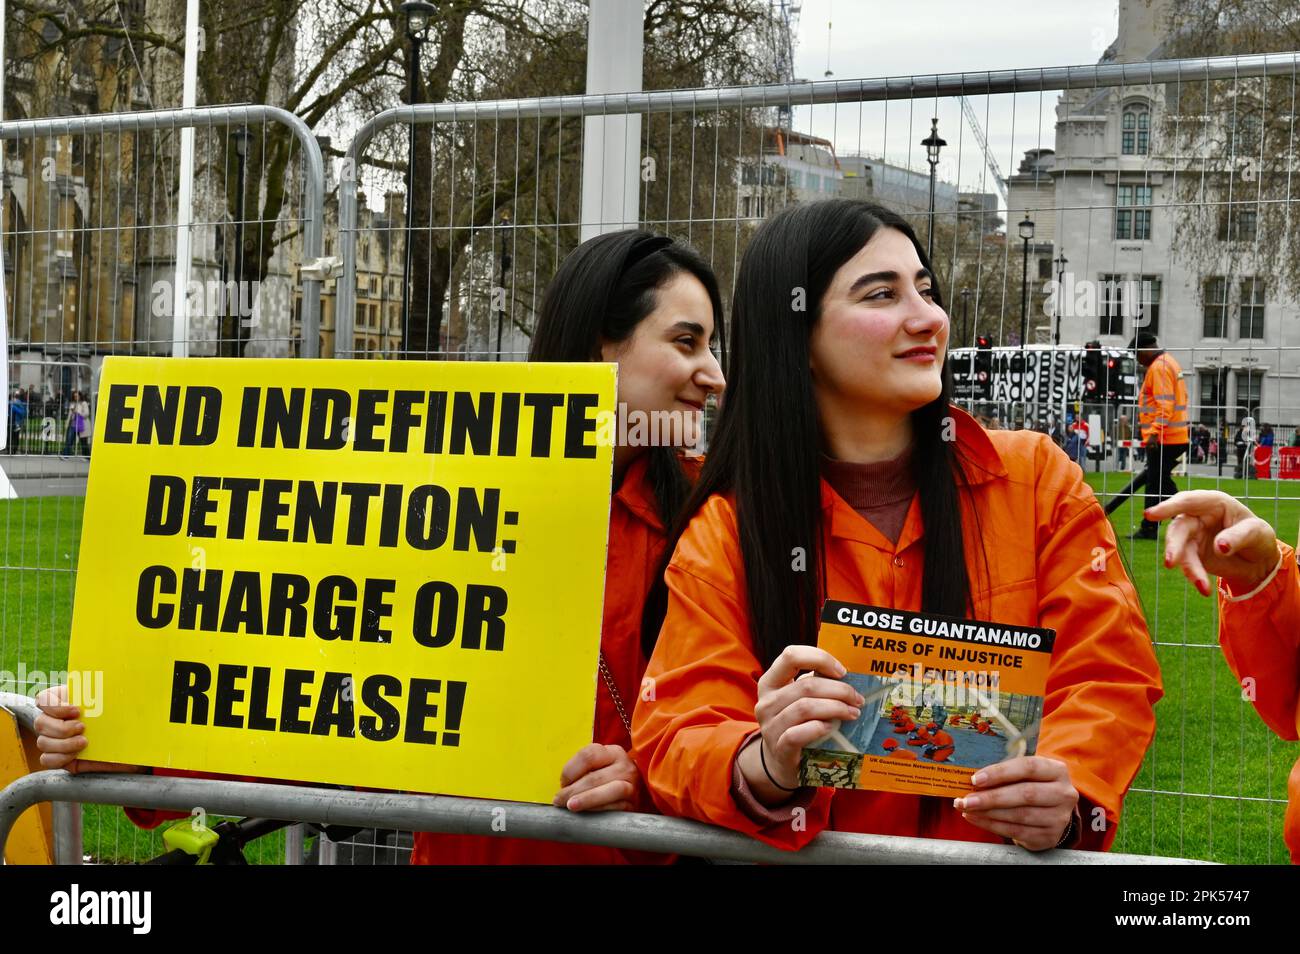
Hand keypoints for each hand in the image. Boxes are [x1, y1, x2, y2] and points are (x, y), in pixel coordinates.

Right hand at [33, 685, 143, 773]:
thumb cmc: (122, 717)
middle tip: (83, 727)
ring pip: (43, 742)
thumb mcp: (116, 701)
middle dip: (61, 727)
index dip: (53, 705)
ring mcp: (55, 739)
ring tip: (84, 742)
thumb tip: (115, 678)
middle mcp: (56, 720)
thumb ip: (109, 690)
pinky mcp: (59, 757)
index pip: (43, 699)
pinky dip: (60, 757)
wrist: (130, 744)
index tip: (77, 709)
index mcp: (65, 702)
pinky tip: (76, 754)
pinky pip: (47, 759)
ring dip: (63, 744)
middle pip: (40, 722)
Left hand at [553, 743, 638, 811]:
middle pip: (595, 776)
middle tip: (559, 801)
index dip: (570, 770)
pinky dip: (599, 810)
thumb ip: (582, 771)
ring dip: (587, 799)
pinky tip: (587, 814)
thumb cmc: (607, 779)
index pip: (588, 755)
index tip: (562, 783)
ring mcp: (631, 785)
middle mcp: (624, 766)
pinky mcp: (633, 804)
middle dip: (573, 790)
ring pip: (611, 790)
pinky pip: (616, 807)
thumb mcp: (597, 767)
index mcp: (612, 752)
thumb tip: (562, 788)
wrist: (633, 791)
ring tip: (571, 806)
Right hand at [744, 646, 862, 799]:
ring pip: (805, 708)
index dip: (820, 658)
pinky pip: (798, 734)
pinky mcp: (779, 748)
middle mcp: (766, 702)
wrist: (781, 762)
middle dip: (839, 690)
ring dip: (835, 708)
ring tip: (852, 713)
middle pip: (806, 685)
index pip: (791, 656)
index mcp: (770, 682)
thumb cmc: (796, 724)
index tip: (842, 671)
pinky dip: (819, 728)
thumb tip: (846, 675)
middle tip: (857, 699)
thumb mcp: (798, 699)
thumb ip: (815, 684)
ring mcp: (770, 726)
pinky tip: (831, 728)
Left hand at [953, 756, 1077, 850]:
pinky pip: (1017, 832)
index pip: (1028, 767)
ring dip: (988, 813)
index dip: (1000, 772)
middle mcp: (1064, 794)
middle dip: (991, 797)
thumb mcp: (1024, 774)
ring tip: (967, 808)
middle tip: (966, 800)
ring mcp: (1059, 818)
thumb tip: (972, 780)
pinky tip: (976, 818)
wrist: (1051, 811)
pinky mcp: (1049, 836)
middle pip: (1025, 794)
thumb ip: (1003, 774)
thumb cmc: (1030, 785)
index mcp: (1057, 770)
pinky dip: (992, 825)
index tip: (975, 779)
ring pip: (1019, 815)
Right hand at [1144, 491, 1278, 595]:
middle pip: (1179, 528)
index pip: (1188, 502)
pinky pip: (1187, 564)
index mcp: (1212, 503)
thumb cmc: (1258, 536)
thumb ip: (1238, 536)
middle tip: (1170, 562)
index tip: (1149, 515)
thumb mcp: (1257, 532)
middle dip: (1174, 546)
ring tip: (1202, 585)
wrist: (1257, 560)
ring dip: (1187, 567)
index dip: (1168, 508)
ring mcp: (1192, 536)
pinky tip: (1204, 588)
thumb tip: (1220, 547)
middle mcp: (1197, 517)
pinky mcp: (1190, 553)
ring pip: (1180, 549)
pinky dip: (1194, 576)